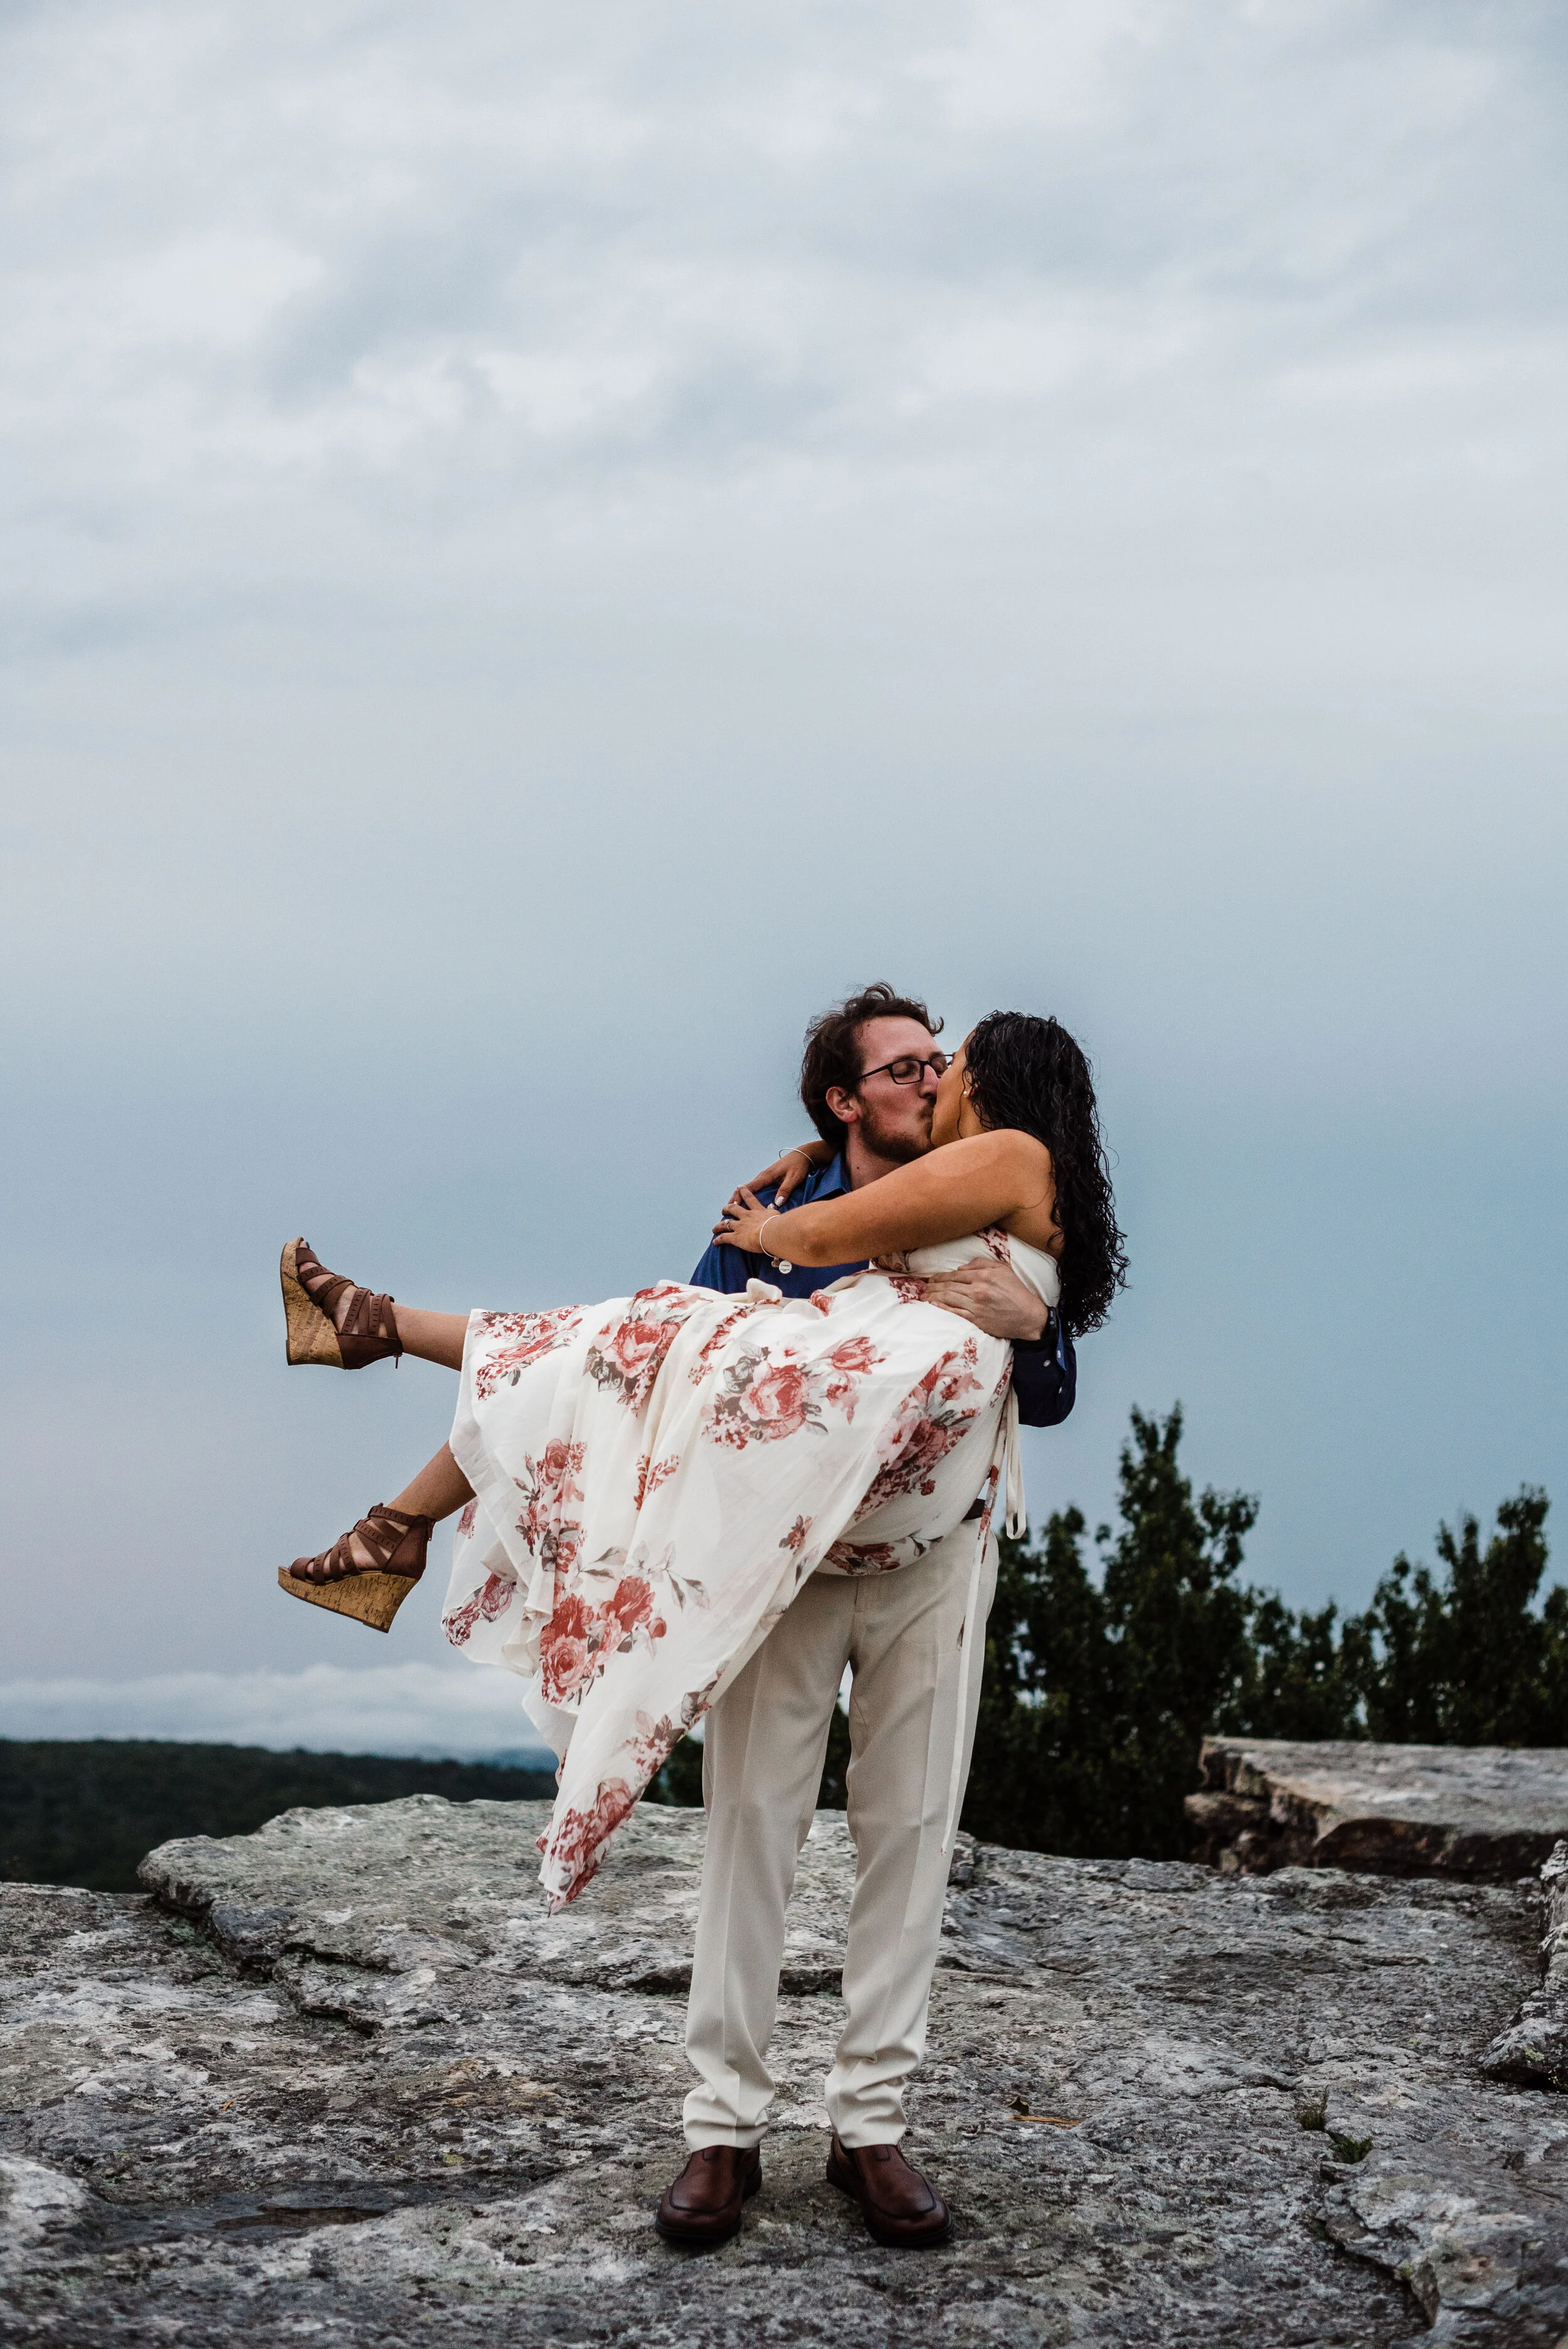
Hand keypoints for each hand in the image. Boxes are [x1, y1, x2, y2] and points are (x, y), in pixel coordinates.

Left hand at [713, 1187, 784, 1256]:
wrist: (771, 1233)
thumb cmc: (778, 1225)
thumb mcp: (776, 1214)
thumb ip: (771, 1210)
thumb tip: (771, 1206)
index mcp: (757, 1210)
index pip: (749, 1198)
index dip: (743, 1192)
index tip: (739, 1187)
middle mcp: (746, 1216)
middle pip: (733, 1209)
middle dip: (727, 1208)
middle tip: (724, 1209)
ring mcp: (740, 1226)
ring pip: (725, 1223)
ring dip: (719, 1226)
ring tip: (714, 1228)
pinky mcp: (736, 1237)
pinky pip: (724, 1238)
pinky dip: (719, 1240)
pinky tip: (715, 1242)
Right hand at [717, 1142, 822, 1226]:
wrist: (803, 1155)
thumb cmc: (798, 1166)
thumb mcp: (793, 1179)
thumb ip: (785, 1190)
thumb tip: (776, 1204)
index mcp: (766, 1176)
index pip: (749, 1188)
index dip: (739, 1197)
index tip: (732, 1207)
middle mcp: (763, 1176)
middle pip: (745, 1189)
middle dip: (735, 1199)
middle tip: (726, 1211)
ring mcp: (765, 1177)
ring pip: (749, 1189)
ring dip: (740, 1198)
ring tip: (733, 1210)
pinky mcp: (768, 1179)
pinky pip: (755, 1188)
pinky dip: (747, 1196)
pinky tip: (747, 1203)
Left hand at [921, 1260, 1049, 1341]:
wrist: (1027, 1315)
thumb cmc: (1017, 1291)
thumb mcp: (1003, 1270)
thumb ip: (982, 1264)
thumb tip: (961, 1268)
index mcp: (983, 1276)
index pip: (955, 1274)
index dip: (941, 1276)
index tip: (932, 1278)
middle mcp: (977, 1290)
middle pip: (948, 1286)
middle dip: (933, 1286)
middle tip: (924, 1287)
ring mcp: (976, 1306)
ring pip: (948, 1299)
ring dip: (933, 1296)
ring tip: (923, 1296)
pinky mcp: (977, 1320)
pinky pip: (955, 1313)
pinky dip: (942, 1309)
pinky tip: (933, 1306)